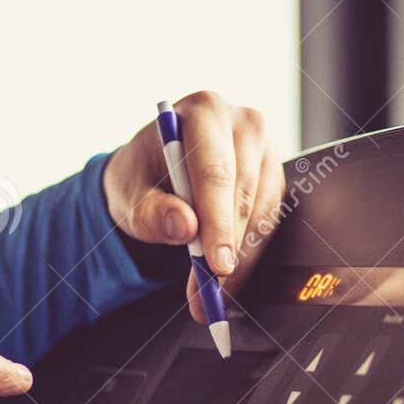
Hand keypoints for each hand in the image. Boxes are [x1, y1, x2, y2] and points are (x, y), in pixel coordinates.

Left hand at [102, 90, 284, 321]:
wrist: (154, 169)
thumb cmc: (141, 176)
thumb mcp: (129, 194)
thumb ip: (151, 211)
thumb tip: (185, 228)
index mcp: (202, 111)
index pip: (215, 172)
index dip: (218, 221)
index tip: (218, 264)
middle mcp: (242, 122)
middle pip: (242, 191)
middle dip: (226, 247)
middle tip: (210, 291)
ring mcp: (264, 146)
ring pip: (262, 209)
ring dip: (240, 256)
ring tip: (211, 292)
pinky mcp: (273, 173)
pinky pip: (270, 217)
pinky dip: (249, 251)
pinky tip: (229, 275)